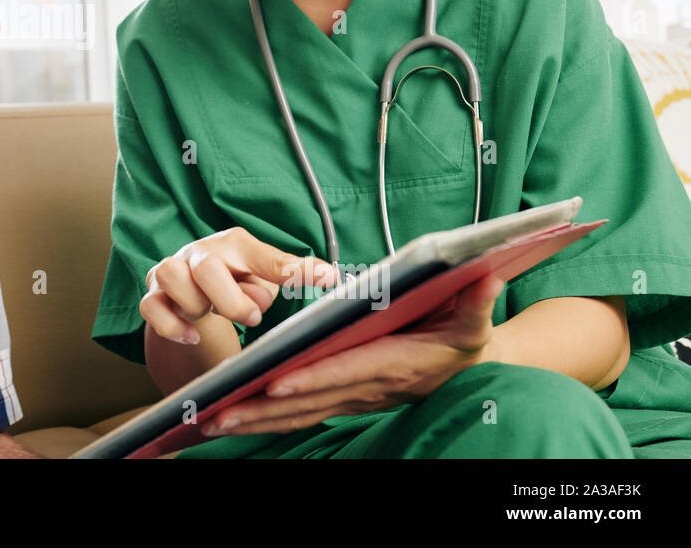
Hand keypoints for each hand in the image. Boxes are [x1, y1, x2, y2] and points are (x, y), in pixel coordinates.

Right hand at [139, 227, 338, 345]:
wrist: (193, 292)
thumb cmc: (235, 281)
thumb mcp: (264, 276)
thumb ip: (290, 274)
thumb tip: (329, 277)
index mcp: (233, 244)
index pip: (264, 256)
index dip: (293, 271)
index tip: (327, 280)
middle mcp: (198, 253)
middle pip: (206, 266)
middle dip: (230, 300)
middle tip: (251, 317)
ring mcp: (170, 272)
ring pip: (170, 277)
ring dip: (195, 305)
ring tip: (212, 316)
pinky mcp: (152, 295)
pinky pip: (151, 307)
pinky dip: (172, 325)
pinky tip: (193, 335)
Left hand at [200, 274, 504, 436]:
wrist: (468, 367)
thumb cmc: (466, 337)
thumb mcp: (476, 319)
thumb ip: (477, 301)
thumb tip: (485, 277)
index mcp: (393, 361)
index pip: (343, 371)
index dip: (309, 379)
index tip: (273, 382)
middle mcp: (368, 385)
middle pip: (309, 401)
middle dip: (262, 409)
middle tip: (218, 413)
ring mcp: (354, 396)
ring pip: (300, 414)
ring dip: (256, 420)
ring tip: (212, 420)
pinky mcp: (345, 398)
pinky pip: (303, 414)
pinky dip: (269, 419)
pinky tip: (237, 420)